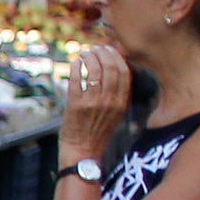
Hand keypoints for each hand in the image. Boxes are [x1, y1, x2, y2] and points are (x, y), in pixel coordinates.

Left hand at [61, 43, 129, 163]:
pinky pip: (76, 79)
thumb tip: (113, 69)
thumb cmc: (97, 131)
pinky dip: (76, 67)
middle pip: (110, 68)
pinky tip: (76, 62)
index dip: (116, 57)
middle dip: (103, 53)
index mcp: (121, 102)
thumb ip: (116, 94)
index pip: (124, 72)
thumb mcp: (115, 113)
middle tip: (96, 48)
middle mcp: (109, 101)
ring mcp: (92, 103)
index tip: (109, 50)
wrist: (82, 151)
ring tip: (85, 54)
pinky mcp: (75, 105)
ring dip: (89, 57)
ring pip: (94, 71)